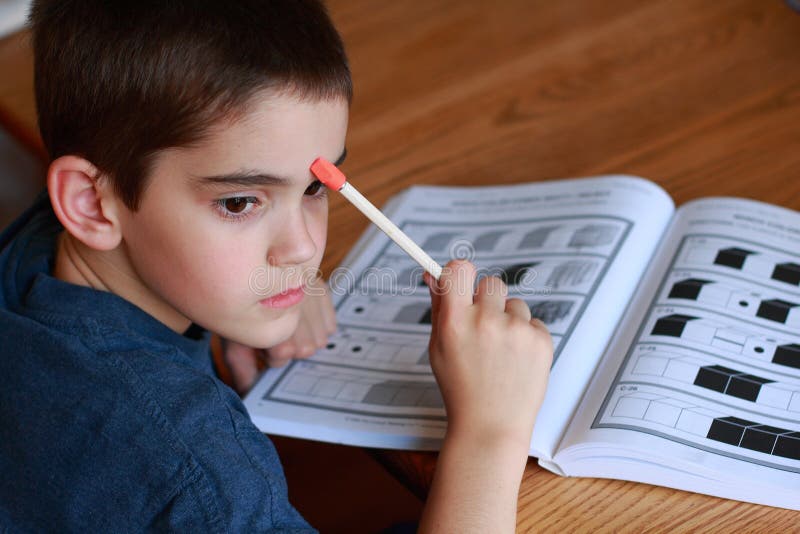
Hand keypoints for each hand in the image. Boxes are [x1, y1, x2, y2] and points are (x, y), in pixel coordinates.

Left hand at [220, 278, 335, 392]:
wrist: (252, 270)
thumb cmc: (240, 304)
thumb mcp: (234, 335)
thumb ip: (241, 367)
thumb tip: (247, 394)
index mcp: (273, 321)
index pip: (284, 355)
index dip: (270, 352)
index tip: (261, 341)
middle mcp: (298, 309)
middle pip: (306, 349)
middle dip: (290, 346)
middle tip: (274, 332)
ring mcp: (313, 297)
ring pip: (320, 339)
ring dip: (305, 336)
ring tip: (289, 322)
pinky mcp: (324, 290)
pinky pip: (330, 324)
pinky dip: (318, 324)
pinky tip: (302, 316)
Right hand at [424, 260, 552, 449]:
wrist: (490, 427)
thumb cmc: (460, 388)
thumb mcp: (439, 348)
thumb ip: (439, 308)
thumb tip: (433, 274)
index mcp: (455, 322)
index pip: (460, 270)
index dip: (460, 272)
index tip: (461, 281)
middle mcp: (486, 322)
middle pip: (491, 283)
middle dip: (488, 300)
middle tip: (484, 329)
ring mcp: (516, 331)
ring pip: (515, 305)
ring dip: (509, 321)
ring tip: (501, 354)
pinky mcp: (541, 341)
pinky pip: (533, 323)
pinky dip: (526, 338)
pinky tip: (516, 362)